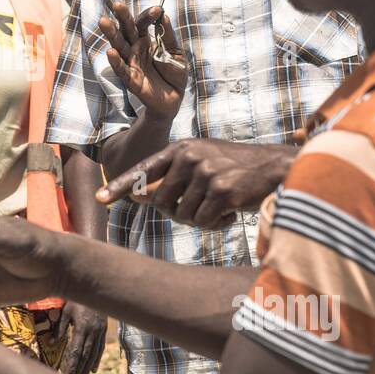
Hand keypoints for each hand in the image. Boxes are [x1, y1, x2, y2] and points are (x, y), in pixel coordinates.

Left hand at [56, 301, 106, 373]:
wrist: (95, 288)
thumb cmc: (76, 299)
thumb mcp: (66, 311)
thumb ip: (60, 328)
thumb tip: (51, 344)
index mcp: (81, 327)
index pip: (75, 351)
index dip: (71, 365)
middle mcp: (92, 332)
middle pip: (85, 355)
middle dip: (79, 370)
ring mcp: (99, 332)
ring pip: (93, 353)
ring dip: (87, 368)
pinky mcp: (103, 330)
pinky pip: (100, 348)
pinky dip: (96, 359)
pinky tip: (93, 369)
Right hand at [98, 1, 186, 117]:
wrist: (175, 99)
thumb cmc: (174, 73)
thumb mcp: (176, 53)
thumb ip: (169, 36)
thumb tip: (163, 16)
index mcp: (146, 40)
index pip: (142, 24)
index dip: (148, 16)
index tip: (157, 9)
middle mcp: (135, 49)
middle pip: (126, 31)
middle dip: (122, 18)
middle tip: (117, 4)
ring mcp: (131, 63)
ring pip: (119, 46)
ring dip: (111, 34)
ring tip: (104, 22)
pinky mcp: (131, 80)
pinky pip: (122, 70)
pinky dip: (116, 61)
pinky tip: (110, 52)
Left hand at [98, 138, 295, 226]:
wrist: (275, 168)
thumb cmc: (234, 169)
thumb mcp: (200, 166)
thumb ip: (169, 179)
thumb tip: (137, 196)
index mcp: (181, 148)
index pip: (142, 170)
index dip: (119, 187)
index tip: (99, 198)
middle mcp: (190, 157)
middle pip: (161, 202)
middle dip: (177, 213)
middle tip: (200, 208)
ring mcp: (206, 173)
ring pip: (182, 215)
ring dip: (199, 220)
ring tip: (219, 206)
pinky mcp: (222, 191)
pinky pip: (204, 222)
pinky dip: (216, 224)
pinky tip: (230, 213)